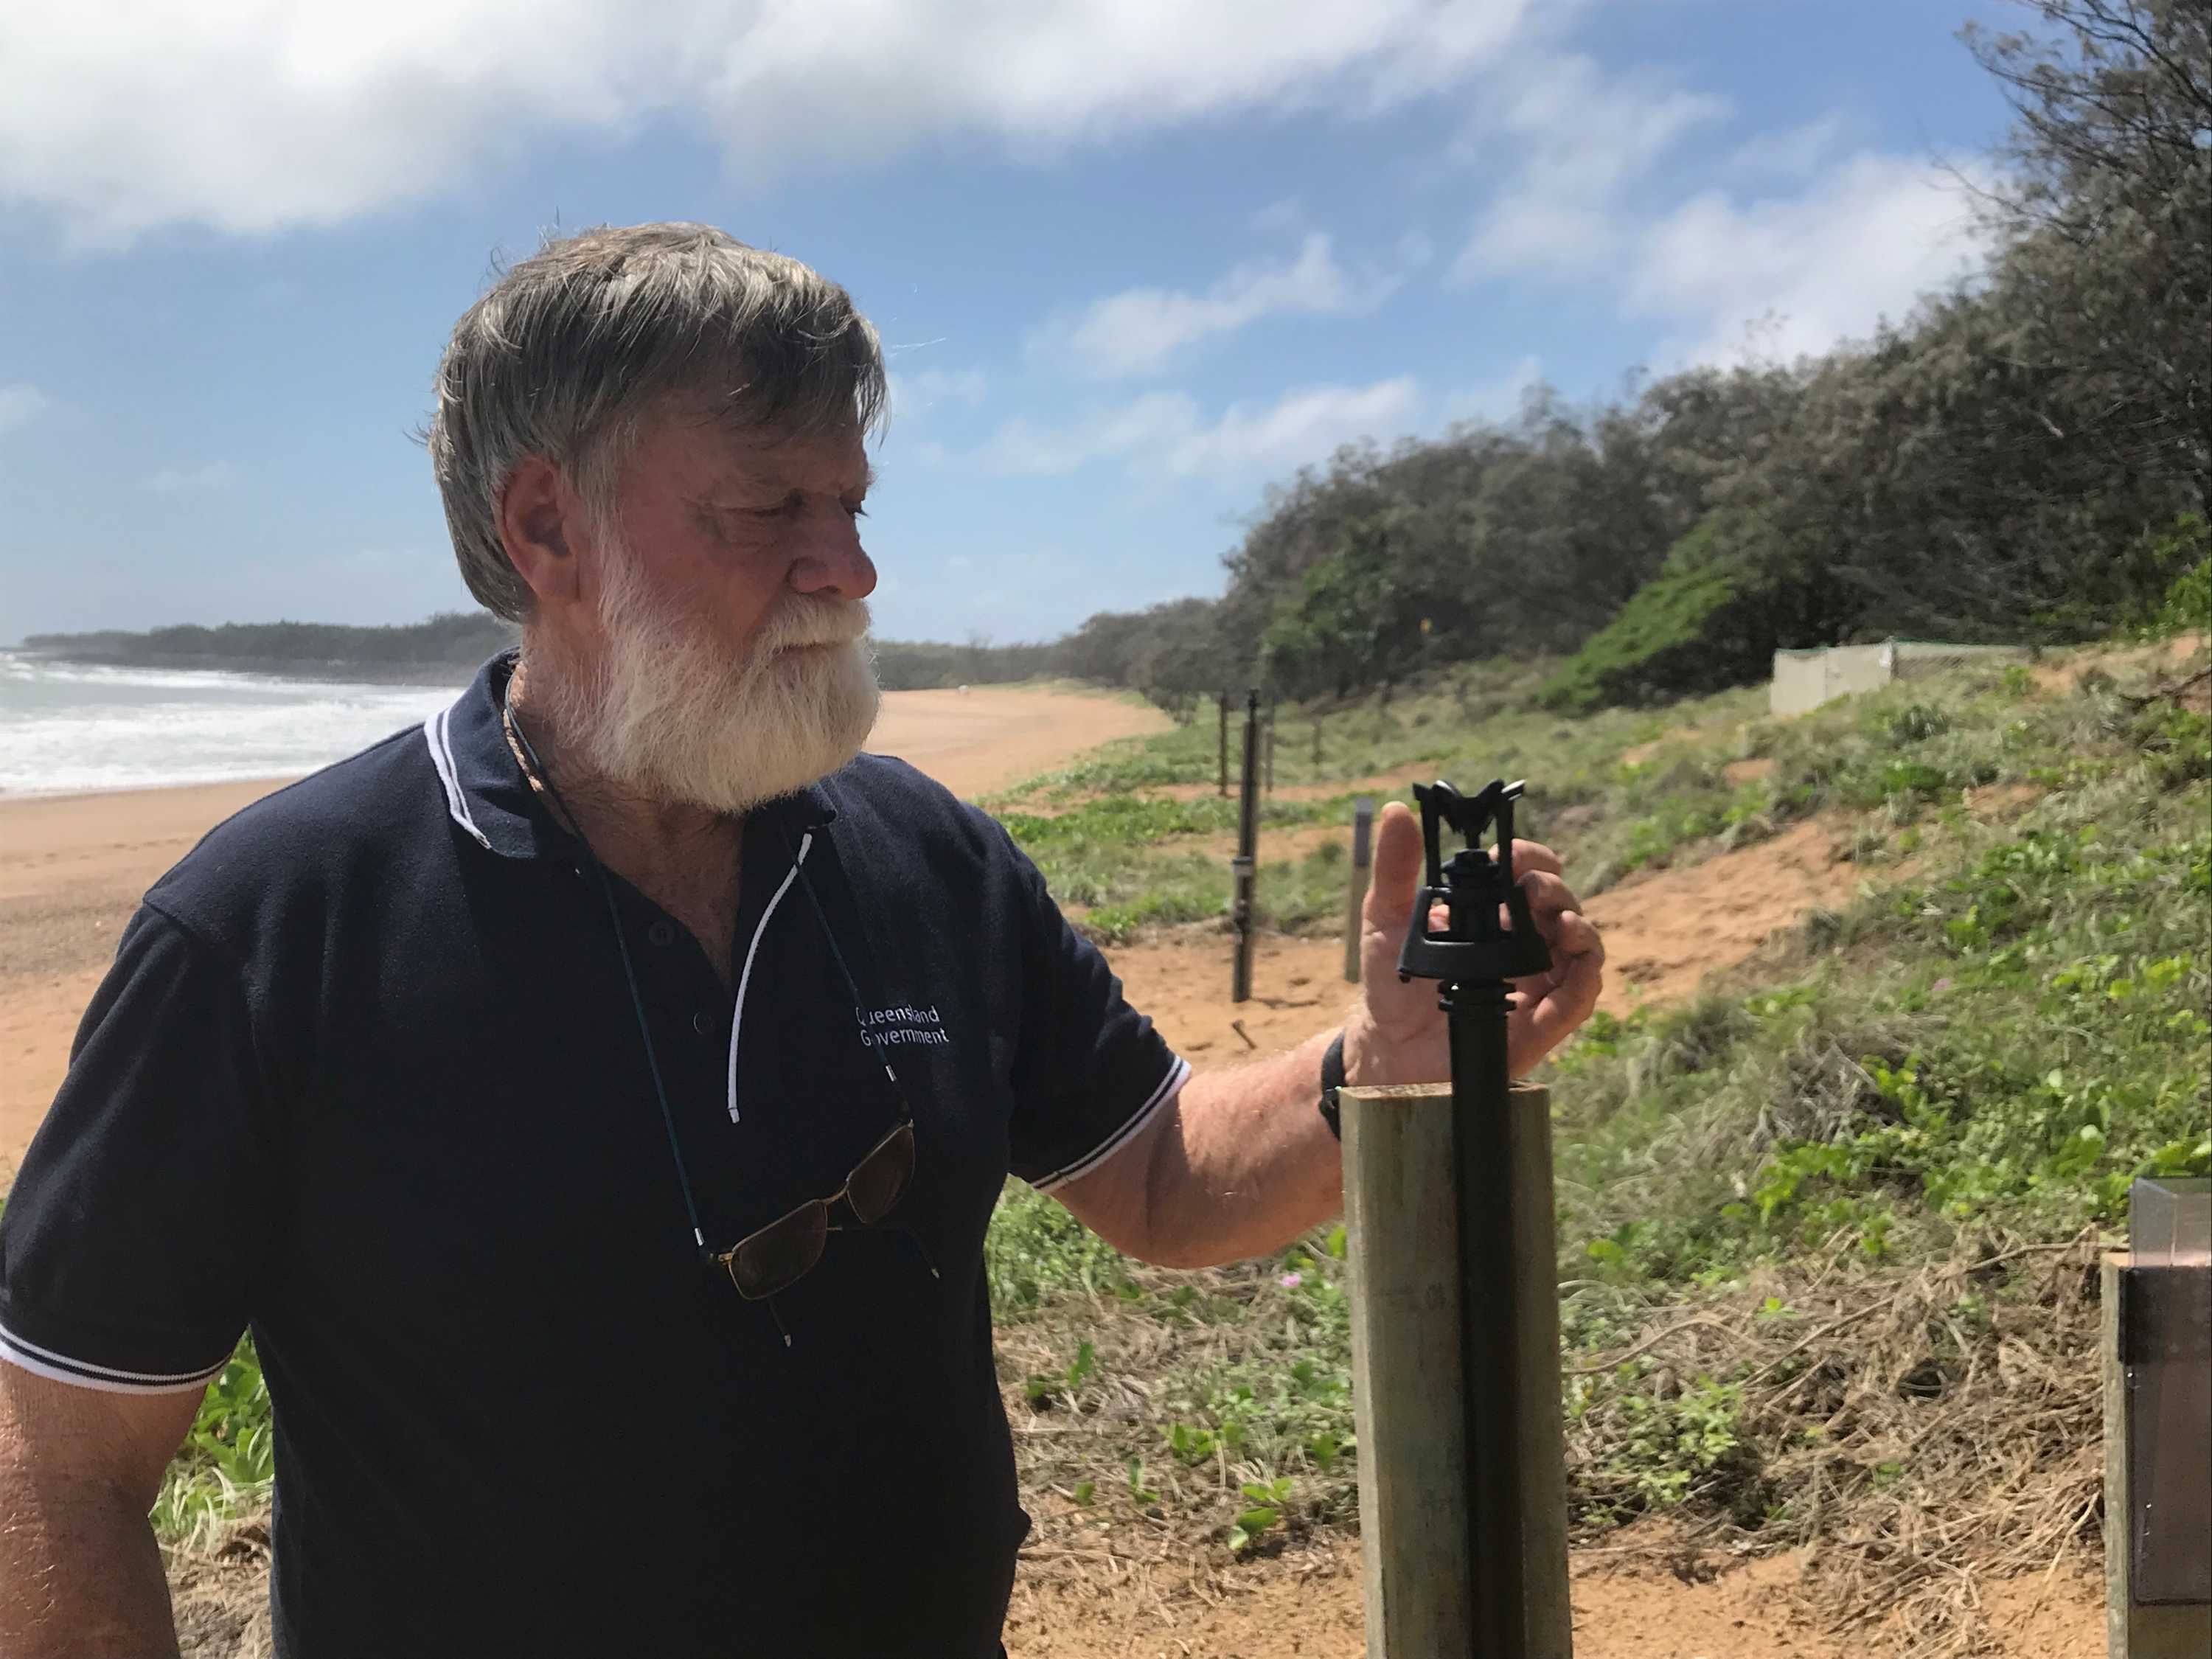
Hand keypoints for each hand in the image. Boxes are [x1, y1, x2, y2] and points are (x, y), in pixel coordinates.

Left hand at [1341, 800, 1603, 1087]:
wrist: (1386, 1049)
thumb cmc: (1390, 982)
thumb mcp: (1386, 918)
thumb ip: (1395, 868)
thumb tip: (1396, 811)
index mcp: (1491, 913)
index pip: (1528, 873)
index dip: (1528, 858)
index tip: (1509, 858)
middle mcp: (1520, 943)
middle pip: (1560, 904)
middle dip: (1552, 890)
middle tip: (1528, 891)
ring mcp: (1536, 983)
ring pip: (1581, 948)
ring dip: (1579, 928)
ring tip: (1559, 923)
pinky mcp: (1542, 1024)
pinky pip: (1580, 1000)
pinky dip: (1586, 980)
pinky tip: (1576, 965)